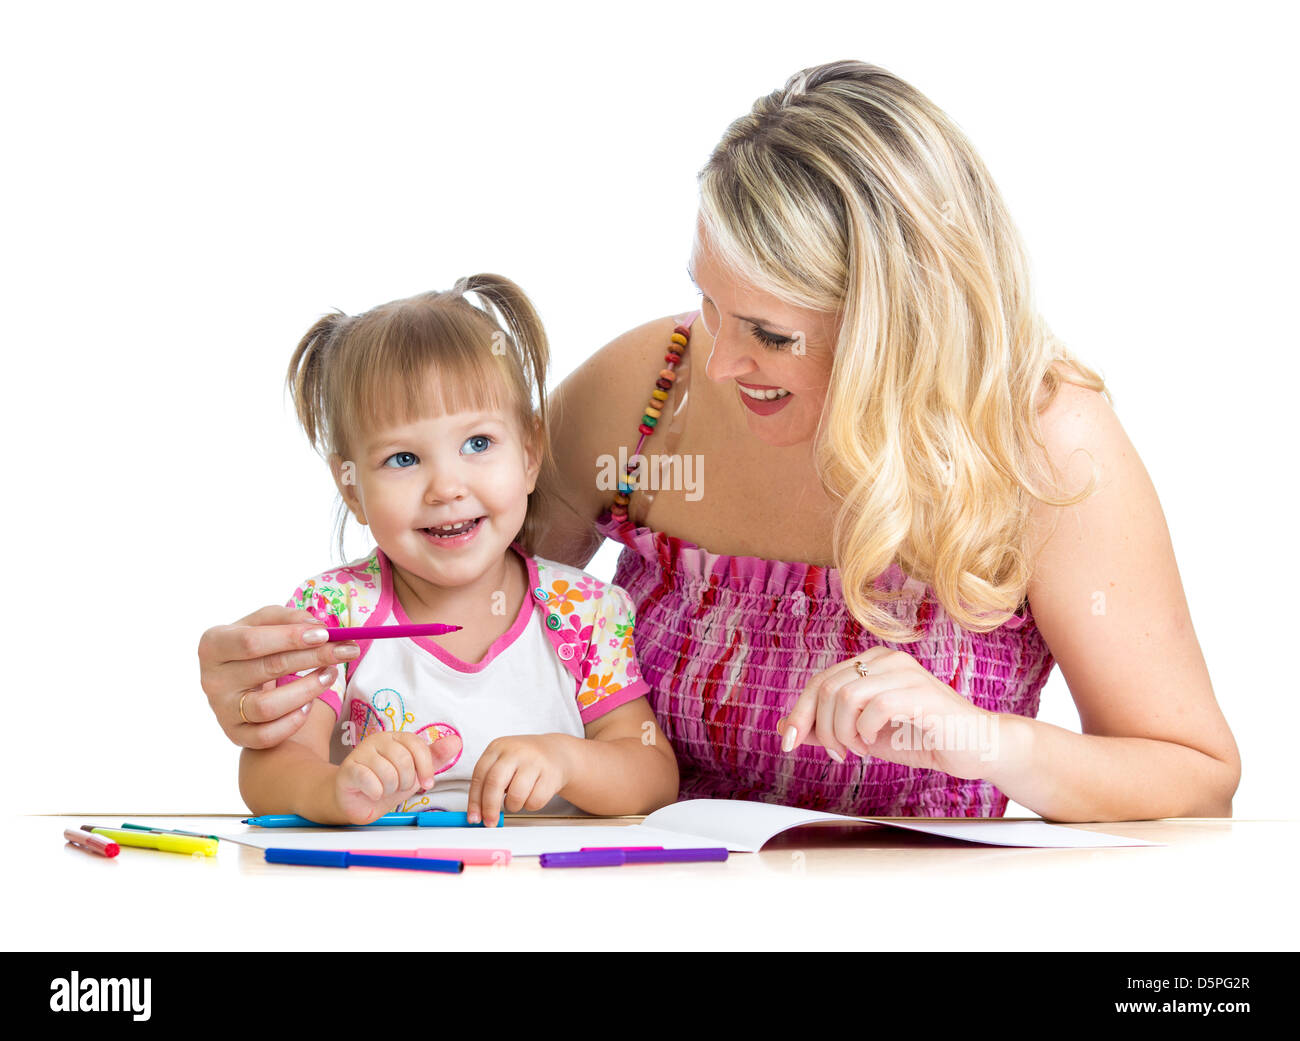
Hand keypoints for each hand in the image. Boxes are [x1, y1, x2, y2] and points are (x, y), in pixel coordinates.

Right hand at [198, 605, 358, 748]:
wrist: (237, 681)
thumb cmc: (254, 647)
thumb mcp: (264, 623)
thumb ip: (289, 618)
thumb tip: (317, 626)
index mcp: (214, 644)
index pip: (251, 641)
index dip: (290, 637)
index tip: (325, 634)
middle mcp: (212, 679)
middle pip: (268, 668)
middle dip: (315, 657)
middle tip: (347, 650)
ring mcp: (222, 710)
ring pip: (268, 706)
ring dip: (308, 689)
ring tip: (331, 675)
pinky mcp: (235, 734)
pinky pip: (267, 735)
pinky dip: (293, 721)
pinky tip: (309, 704)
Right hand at [334, 730, 460, 824]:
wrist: (357, 799)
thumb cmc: (386, 783)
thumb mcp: (415, 772)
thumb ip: (435, 757)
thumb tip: (456, 741)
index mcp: (397, 738)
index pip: (418, 745)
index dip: (426, 767)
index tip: (427, 783)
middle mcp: (378, 740)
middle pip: (404, 760)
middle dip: (406, 781)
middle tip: (398, 786)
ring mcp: (361, 752)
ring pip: (388, 772)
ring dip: (390, 789)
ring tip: (384, 789)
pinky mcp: (349, 768)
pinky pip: (370, 780)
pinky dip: (376, 792)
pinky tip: (373, 792)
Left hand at [466, 735, 573, 826]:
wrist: (556, 752)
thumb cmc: (524, 761)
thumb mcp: (503, 762)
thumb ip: (488, 782)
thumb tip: (476, 813)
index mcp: (498, 747)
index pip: (479, 775)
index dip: (474, 800)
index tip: (473, 817)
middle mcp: (515, 751)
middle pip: (495, 783)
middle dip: (489, 808)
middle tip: (490, 822)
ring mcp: (535, 761)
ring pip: (516, 795)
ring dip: (513, 806)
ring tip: (516, 800)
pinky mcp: (551, 774)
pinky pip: (535, 801)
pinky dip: (530, 805)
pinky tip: (531, 795)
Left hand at [776, 646, 1001, 779]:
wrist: (978, 748)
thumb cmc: (924, 738)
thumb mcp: (864, 736)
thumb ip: (827, 729)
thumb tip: (785, 728)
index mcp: (872, 663)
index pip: (819, 681)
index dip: (799, 713)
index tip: (790, 742)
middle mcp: (886, 660)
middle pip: (827, 688)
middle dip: (819, 727)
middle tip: (836, 754)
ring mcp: (904, 673)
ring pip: (845, 696)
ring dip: (841, 732)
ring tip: (857, 750)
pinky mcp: (921, 693)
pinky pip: (874, 707)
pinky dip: (864, 731)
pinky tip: (872, 744)